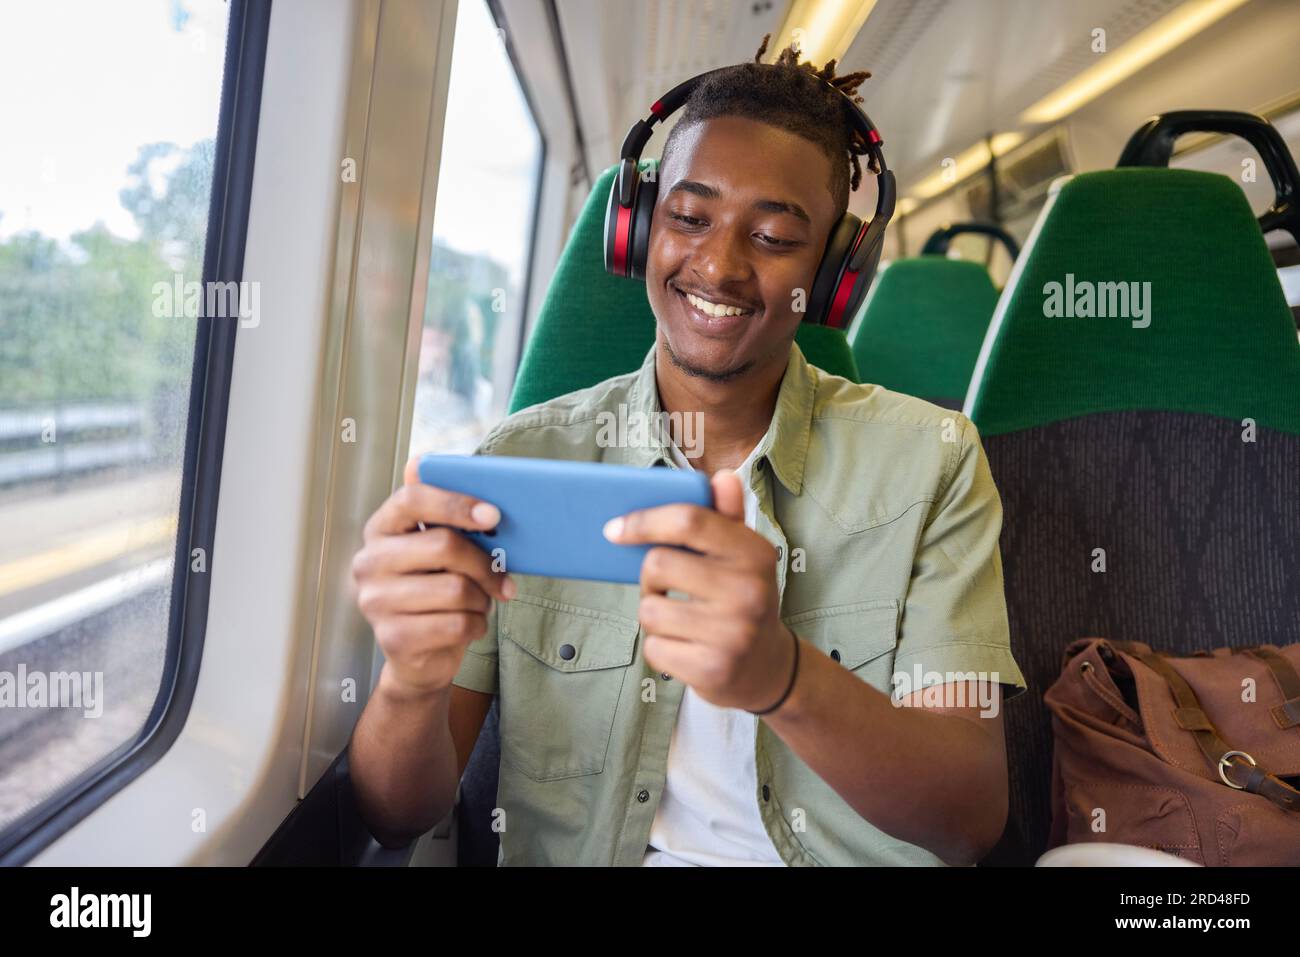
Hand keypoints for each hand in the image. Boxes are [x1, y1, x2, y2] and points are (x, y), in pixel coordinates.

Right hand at [352, 456, 514, 698]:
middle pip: (444, 545)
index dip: (455, 503)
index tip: (493, 515)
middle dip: (485, 564)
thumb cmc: (435, 591)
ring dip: (482, 600)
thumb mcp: (438, 552)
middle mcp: (369, 562)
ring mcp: (375, 601)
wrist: (420, 655)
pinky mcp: (392, 638)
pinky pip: (457, 624)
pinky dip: (477, 625)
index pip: (411, 499)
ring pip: (456, 589)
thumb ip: (438, 514)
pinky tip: (471, 626)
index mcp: (380, 530)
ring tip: (479, 604)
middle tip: (504, 579)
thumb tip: (419, 461)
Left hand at [604, 470, 795, 711]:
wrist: (767, 667)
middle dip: (650, 577)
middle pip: (657, 565)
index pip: (688, 521)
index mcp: (755, 554)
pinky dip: (660, 647)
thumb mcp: (744, 557)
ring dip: (654, 614)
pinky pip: (654, 647)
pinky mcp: (712, 669)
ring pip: (650, 610)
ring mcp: (732, 633)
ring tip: (681, 619)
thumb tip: (722, 476)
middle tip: (665, 586)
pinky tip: (686, 647)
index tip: (615, 530)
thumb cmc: (743, 599)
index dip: (644, 521)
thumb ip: (727, 517)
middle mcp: (748, 592)